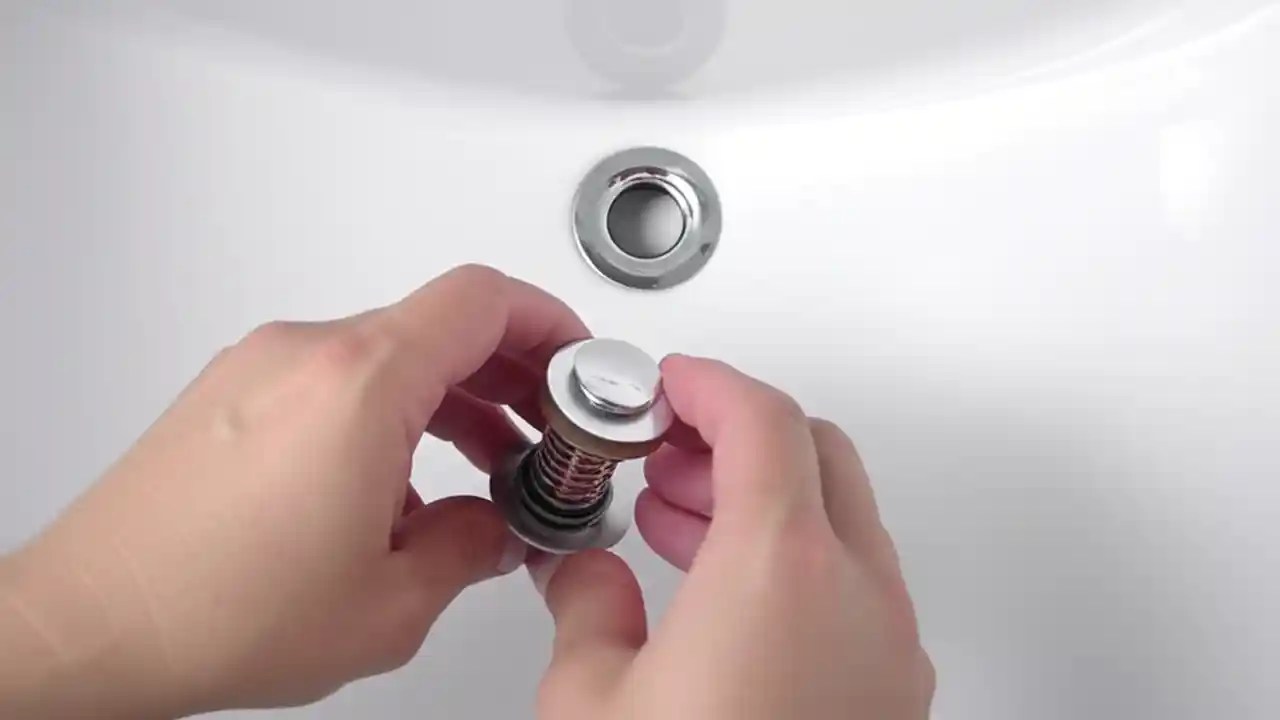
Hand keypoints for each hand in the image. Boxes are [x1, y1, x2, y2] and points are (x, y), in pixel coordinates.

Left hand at [0, 265, 586, 718]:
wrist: (91, 624)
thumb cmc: (212, 608)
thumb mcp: (391, 603)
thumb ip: (471, 549)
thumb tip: (494, 530)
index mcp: (362, 384)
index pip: (484, 300)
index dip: (551, 323)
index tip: (580, 363)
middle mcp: (308, 354)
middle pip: (441, 323)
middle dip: (512, 373)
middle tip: (547, 430)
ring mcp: (262, 367)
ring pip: (390, 352)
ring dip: (452, 397)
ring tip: (484, 464)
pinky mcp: (232, 392)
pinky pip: (337, 377)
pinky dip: (391, 409)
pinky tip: (402, 480)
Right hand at [529, 356, 934, 718]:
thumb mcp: (590, 702)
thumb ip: (586, 608)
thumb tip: (584, 576)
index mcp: (780, 570)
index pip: (762, 420)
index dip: (710, 384)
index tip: (672, 383)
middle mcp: (858, 596)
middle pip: (817, 453)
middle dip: (736, 436)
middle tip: (668, 451)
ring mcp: (891, 646)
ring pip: (844, 523)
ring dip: (768, 501)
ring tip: (685, 521)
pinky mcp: (897, 694)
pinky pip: (860, 590)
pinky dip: (802, 563)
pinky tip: (734, 601)